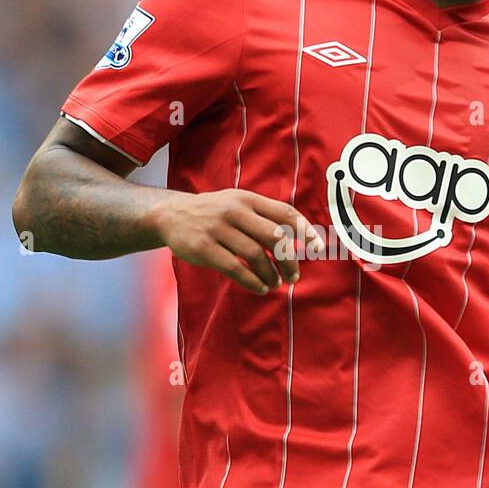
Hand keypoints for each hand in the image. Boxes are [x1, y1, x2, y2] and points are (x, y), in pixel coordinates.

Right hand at [153, 189, 323, 294]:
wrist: (171, 215)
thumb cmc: (213, 213)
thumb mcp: (237, 203)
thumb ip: (263, 216)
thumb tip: (299, 238)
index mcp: (247, 199)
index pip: (285, 213)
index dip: (305, 231)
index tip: (317, 248)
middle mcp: (234, 211)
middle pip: (274, 238)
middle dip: (289, 260)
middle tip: (294, 276)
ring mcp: (217, 229)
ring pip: (256, 256)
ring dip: (271, 274)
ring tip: (275, 284)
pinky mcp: (203, 248)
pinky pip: (235, 268)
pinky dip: (252, 281)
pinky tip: (260, 288)